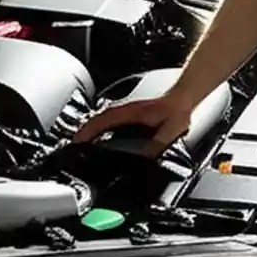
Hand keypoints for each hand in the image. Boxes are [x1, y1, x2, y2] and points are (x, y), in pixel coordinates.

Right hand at [72, 94, 192, 156]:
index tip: (77, 141)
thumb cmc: (176, 110)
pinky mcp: (129, 113)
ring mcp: (125, 110)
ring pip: (100, 119)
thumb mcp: (169, 131)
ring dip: (89, 129)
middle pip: (96, 120)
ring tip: (82, 142)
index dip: (87, 132)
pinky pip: (107, 119)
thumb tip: (144, 159)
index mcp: (130, 113)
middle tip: (73, 145)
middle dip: (82, 132)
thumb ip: (156, 146)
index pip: (101, 121)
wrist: (182, 97)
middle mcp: (124, 110)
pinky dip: (98, 127)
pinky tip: (100, 136)